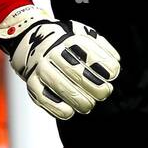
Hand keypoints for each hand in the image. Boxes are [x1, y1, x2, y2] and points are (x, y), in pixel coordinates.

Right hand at [0, 4, 119, 121]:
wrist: (32, 40)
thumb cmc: (67, 44)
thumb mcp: (85, 35)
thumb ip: (102, 47)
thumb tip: (115, 61)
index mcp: (68, 39)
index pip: (87, 51)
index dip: (103, 64)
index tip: (113, 74)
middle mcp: (52, 52)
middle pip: (74, 71)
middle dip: (94, 85)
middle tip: (104, 92)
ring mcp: (40, 67)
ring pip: (59, 85)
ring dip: (78, 99)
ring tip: (89, 105)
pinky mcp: (32, 82)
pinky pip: (42, 97)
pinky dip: (56, 108)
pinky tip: (70, 111)